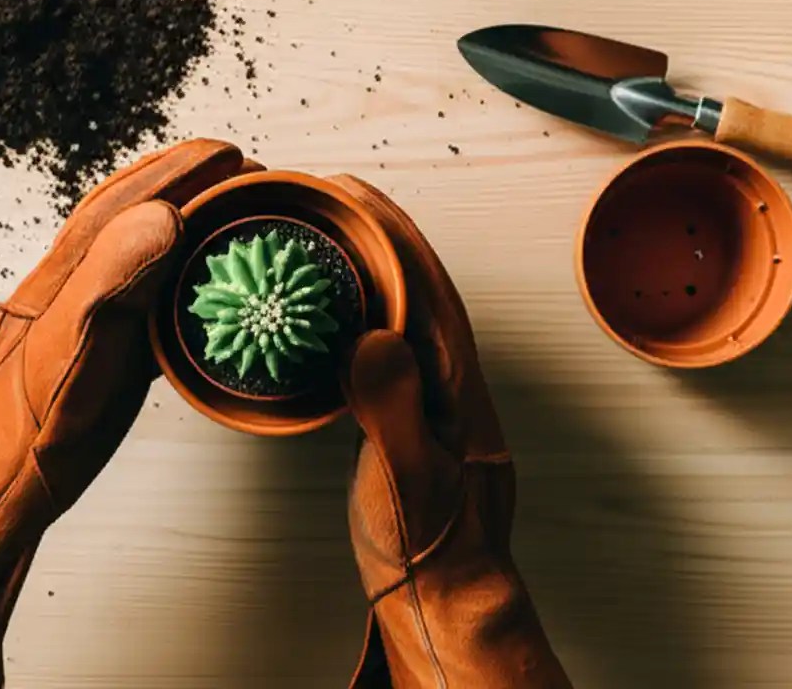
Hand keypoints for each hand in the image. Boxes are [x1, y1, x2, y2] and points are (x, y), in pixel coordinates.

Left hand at [0, 140, 252, 688]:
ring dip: (182, 233)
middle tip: (241, 174)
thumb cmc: (18, 433)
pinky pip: (145, 309)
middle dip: (185, 186)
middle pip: (133, 217)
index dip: (183, 170)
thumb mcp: (71, 350)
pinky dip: (177, 290)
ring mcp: (84, 324)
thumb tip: (165, 214)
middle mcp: (74, 288)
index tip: (232, 154)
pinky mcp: (96, 362)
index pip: (131, 200)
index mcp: (68, 274)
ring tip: (227, 221)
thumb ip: (112, 281)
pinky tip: (197, 300)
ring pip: (139, 261)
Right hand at [329, 175, 571, 688]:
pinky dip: (364, 311)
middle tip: (336, 194)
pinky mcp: (413, 418)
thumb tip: (375, 339)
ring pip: (407, 312)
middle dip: (383, 232)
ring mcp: (436, 398)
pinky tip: (338, 312)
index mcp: (457, 386)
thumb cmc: (432, 549)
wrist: (449, 598)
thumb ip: (393, 410)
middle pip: (420, 287)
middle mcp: (453, 383)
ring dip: (375, 265)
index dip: (392, 233)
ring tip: (333, 233)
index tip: (355, 192)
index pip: (426, 289)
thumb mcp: (408, 480)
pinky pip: (390, 345)